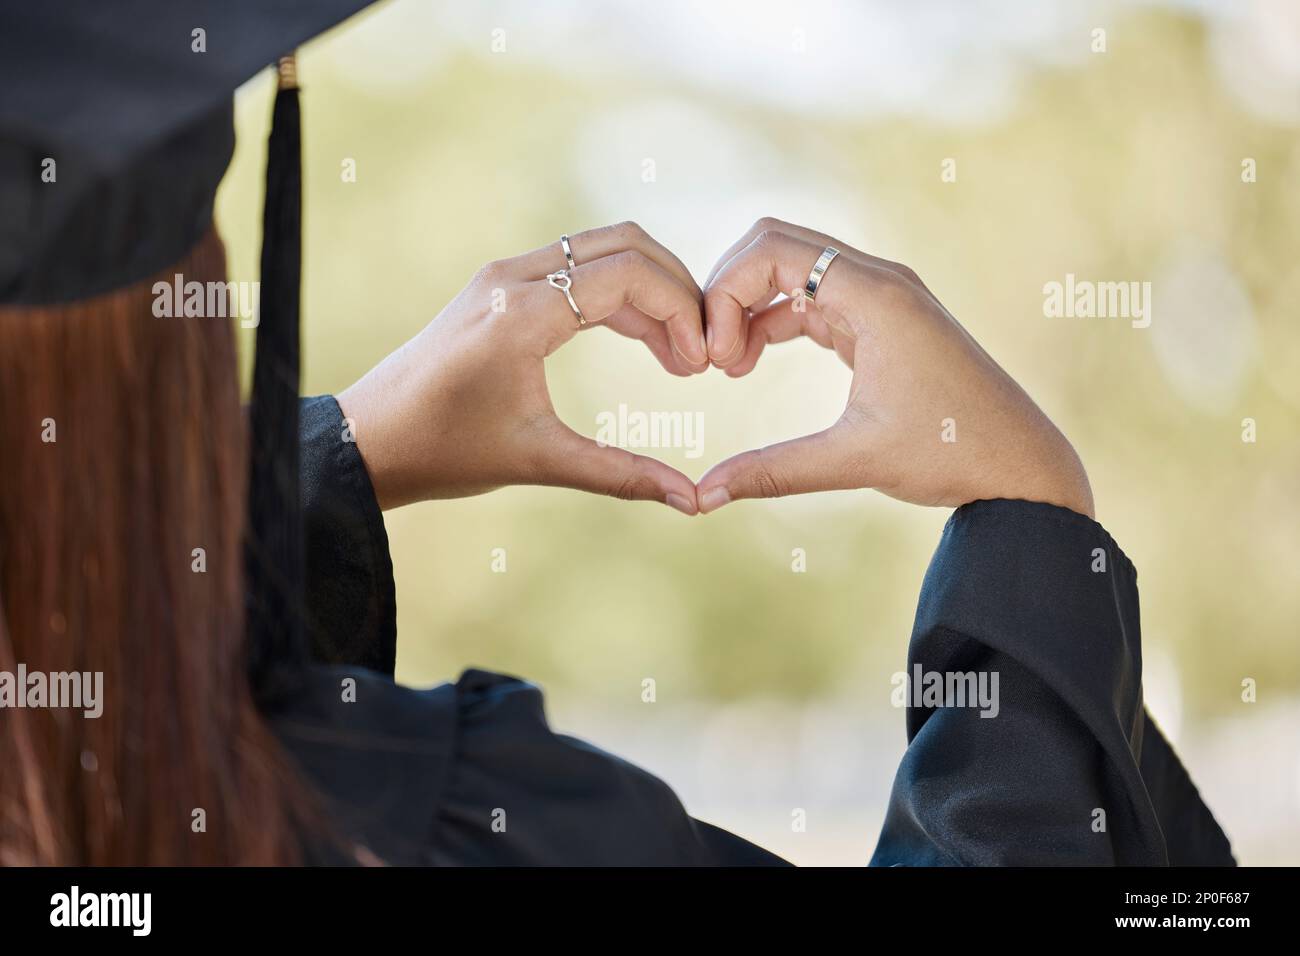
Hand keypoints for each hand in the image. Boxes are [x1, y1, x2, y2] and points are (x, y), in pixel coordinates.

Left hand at [338, 222, 709, 512]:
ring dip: (649, 290)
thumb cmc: (444, 451)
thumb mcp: (540, 462)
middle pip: (624, 244)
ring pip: (601, 250)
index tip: (700, 364)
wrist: (369, 441)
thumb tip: (691, 502)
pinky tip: (641, 340)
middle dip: (675, 290)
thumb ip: (622, 475)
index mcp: (522, 312)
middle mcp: (512, 277)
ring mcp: (502, 275)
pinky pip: (576, 268)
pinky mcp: (498, 285)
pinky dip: (617, 293)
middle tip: (699, 351)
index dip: (681, 312)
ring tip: (677, 353)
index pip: (629, 276)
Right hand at [695, 218, 1094, 517]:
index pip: (772, 250)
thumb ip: (773, 471)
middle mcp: (880, 280)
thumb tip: (704, 498)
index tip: (716, 359)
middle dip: (729, 291)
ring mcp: (883, 295)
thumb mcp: (855, 460)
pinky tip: (752, 361)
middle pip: (776, 243)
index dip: (725, 293)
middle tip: (712, 355)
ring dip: (749, 305)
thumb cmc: (952, 455)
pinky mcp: (883, 318)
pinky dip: (774, 320)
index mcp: (876, 295)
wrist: (1021, 464)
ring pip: (792, 268)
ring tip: (729, 365)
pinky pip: (813, 296)